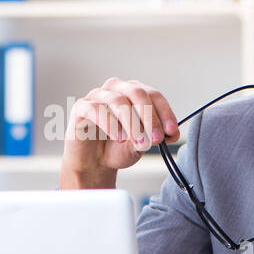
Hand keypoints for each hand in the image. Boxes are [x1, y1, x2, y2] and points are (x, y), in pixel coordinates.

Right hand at [61, 78, 180, 188]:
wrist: (93, 164)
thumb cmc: (116, 149)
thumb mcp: (141, 144)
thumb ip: (154, 136)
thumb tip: (172, 133)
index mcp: (134, 93)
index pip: (153, 95)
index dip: (164, 112)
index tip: (171, 131)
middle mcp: (117, 89)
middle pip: (137, 93)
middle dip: (149, 118)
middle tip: (155, 139)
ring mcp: (97, 96)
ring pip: (118, 101)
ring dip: (131, 123)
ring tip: (137, 141)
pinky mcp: (81, 108)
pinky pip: (96, 110)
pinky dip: (110, 123)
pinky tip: (118, 136)